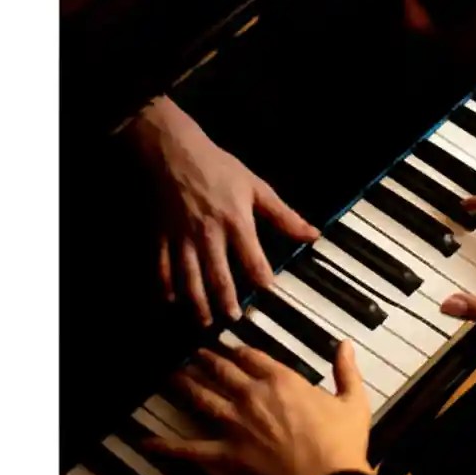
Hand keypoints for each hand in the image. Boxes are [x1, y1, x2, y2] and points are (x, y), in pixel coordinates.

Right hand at [131, 96, 318, 324]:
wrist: (174, 152)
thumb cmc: (218, 168)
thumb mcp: (256, 187)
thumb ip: (283, 216)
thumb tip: (313, 234)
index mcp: (236, 222)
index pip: (252, 259)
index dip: (261, 279)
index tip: (268, 294)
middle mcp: (209, 235)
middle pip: (218, 275)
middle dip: (226, 301)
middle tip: (233, 320)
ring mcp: (182, 238)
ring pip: (189, 278)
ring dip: (197, 303)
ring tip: (205, 322)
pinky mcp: (161, 237)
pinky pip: (161, 268)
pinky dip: (164, 288)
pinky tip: (170, 303)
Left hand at [148, 343, 371, 474]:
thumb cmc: (342, 445)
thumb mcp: (353, 401)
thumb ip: (346, 370)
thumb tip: (345, 345)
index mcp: (282, 381)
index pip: (252, 356)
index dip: (238, 349)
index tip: (229, 345)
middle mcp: (253, 397)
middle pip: (222, 371)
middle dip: (206, 360)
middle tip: (194, 354)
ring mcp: (236, 426)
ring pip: (202, 398)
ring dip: (185, 385)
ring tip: (172, 376)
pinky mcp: (227, 456)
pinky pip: (190, 449)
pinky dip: (166, 446)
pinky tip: (146, 441)